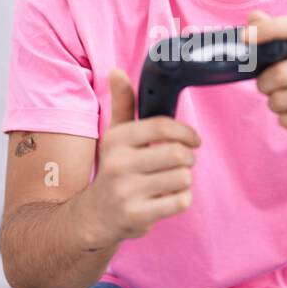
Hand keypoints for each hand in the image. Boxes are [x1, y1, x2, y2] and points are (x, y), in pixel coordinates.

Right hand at [80, 67, 202, 247]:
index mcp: (116, 140)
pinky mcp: (138, 216)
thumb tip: (116, 71)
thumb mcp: (114, 136)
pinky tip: (166, 198)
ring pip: (183, 178)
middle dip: (188, 159)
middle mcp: (118, 164)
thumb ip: (122, 104)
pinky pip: (181, 201)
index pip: (162, 126)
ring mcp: (127, 191)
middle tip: (182, 163)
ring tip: (170, 181)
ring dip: (184, 180)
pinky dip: (181, 199)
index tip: (194, 140)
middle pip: (179, 154)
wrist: (92, 216)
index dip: (187, 132)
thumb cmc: (113, 169)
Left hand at [244, 10, 286, 155]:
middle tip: (264, 84)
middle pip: (282, 73)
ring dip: (273, 102)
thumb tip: (253, 17)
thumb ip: (277, 33)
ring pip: (282, 99)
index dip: (270, 29)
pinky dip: (284, 118)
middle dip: (264, 82)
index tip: (244, 37)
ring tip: (282, 99)